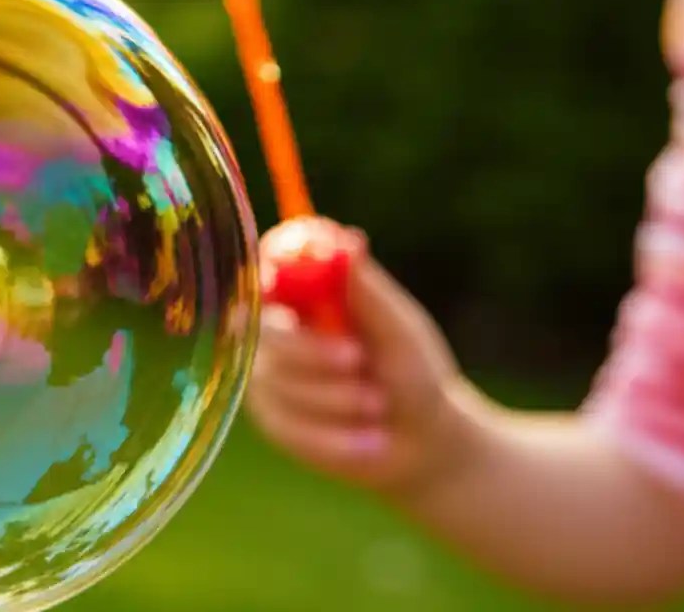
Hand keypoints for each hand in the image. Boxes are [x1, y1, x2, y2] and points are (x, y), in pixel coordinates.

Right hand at [246, 229, 488, 496]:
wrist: (419, 438)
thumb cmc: (413, 370)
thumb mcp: (399, 328)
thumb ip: (368, 290)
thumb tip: (349, 240)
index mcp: (305, 294)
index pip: (266, 272)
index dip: (269, 278)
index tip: (291, 292)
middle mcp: (277, 329)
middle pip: (263, 329)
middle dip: (311, 350)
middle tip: (357, 359)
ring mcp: (268, 375)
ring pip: (280, 382)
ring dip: (336, 398)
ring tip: (379, 406)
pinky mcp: (272, 420)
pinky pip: (289, 426)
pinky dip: (334, 437)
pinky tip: (370, 443)